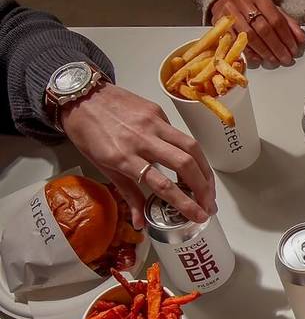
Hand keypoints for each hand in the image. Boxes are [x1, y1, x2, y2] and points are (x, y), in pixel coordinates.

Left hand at [61, 83, 215, 229]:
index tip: (200, 215)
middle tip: (209, 204)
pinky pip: (179, 134)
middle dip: (203, 187)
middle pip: (185, 164)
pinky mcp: (158, 111)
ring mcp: (152, 123)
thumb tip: (141, 222)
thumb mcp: (102, 167)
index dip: (185, 203)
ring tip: (209, 187)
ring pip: (191, 146)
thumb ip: (127, 193)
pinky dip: (190, 152)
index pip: (162, 184)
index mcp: (123, 158)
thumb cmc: (87, 134)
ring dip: (206, 170)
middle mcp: (141, 140)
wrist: (81, 96)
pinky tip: (192, 163)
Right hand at [210, 0, 304, 66]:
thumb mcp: (270, 8)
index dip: (287, 37)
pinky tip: (258, 59)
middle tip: (286, 58)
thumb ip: (287, 22)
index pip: (276, 19)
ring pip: (250, 36)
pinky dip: (248, 52)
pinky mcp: (219, 22)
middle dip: (277, 47)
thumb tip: (301, 39)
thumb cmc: (251, 5)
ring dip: (264, 51)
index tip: (294, 49)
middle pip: (264, 29)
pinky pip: (236, 41)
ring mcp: (228, 11)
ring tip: (274, 60)